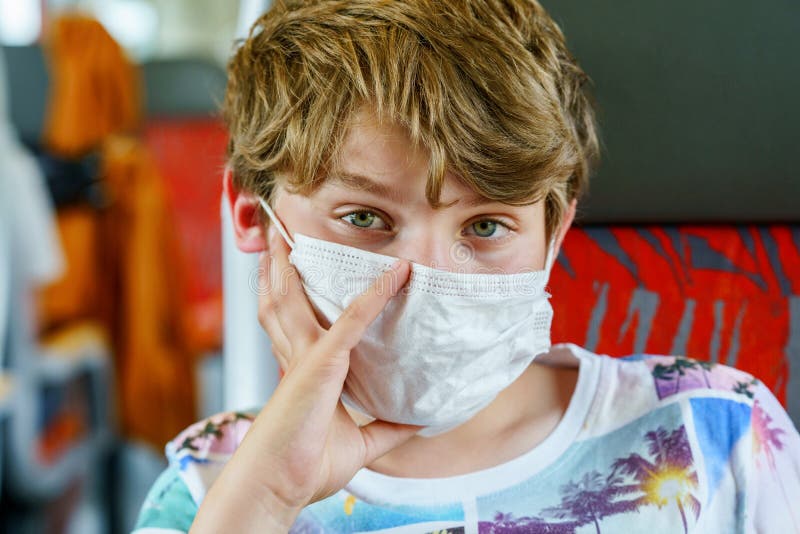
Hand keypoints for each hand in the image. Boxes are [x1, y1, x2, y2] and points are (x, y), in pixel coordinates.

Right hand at [192, 226, 417, 532]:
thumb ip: (386, 429)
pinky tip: (394, 275)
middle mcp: (296, 355)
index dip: (289, 290)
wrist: (276, 486)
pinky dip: (376, 295)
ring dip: (297, 263)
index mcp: (301, 369)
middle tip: (278, 233)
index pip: (293, 319)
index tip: (294, 266)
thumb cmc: (304, 467)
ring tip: (295, 232)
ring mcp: (305, 356)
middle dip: (277, 265)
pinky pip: (353, 319)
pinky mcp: (320, 363)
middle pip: (280, 298)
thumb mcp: (360, 444)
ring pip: (296, 296)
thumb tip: (417, 423)